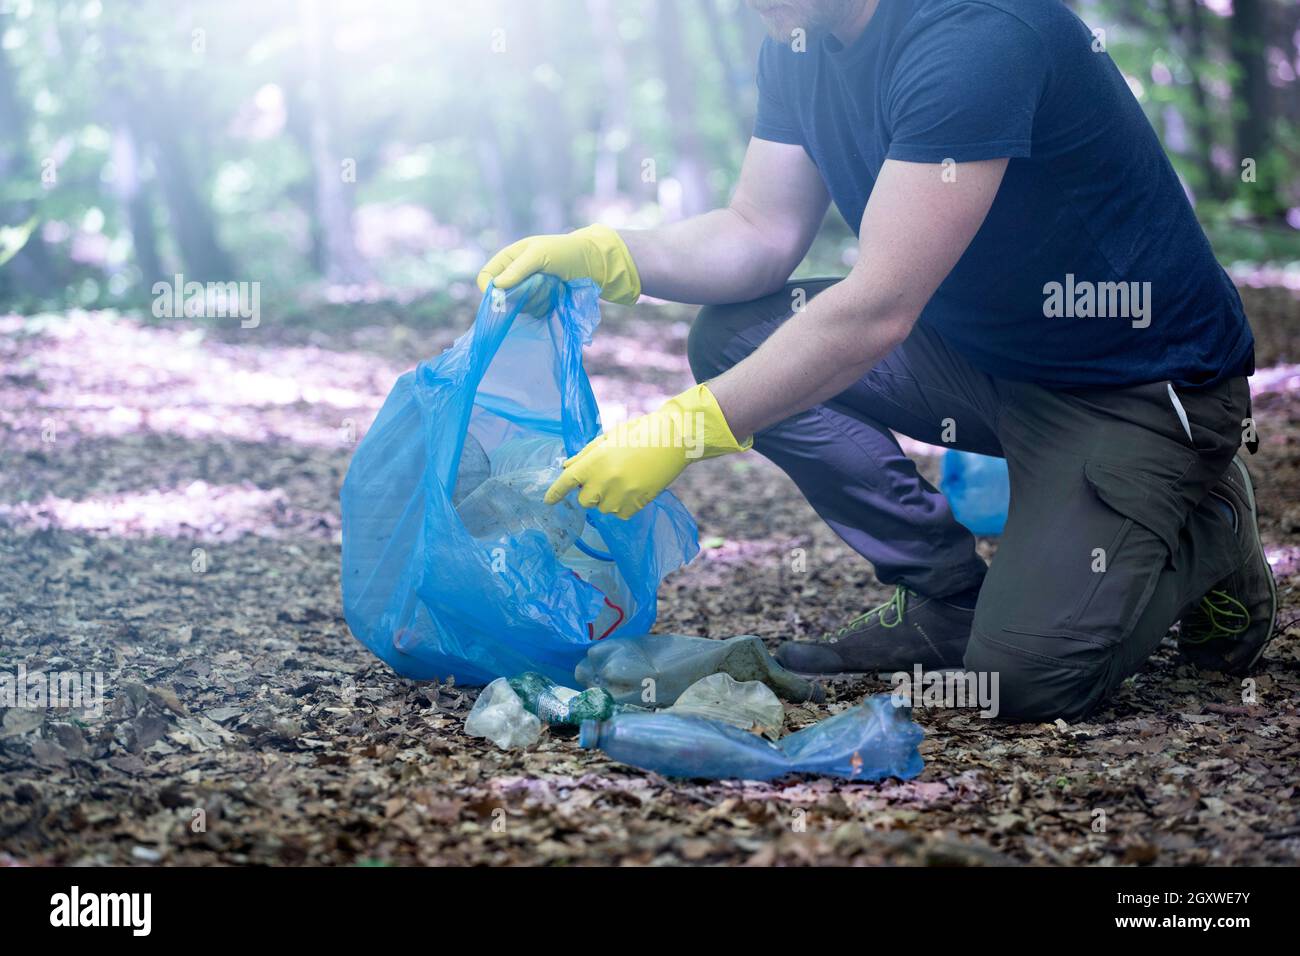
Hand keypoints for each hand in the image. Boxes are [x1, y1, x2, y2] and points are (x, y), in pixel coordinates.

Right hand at [476, 224, 640, 304]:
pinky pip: (533, 312)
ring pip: (519, 306)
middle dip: (521, 293)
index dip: (490, 289)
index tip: (501, 295)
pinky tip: (556, 295)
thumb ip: (518, 269)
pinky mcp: (540, 303)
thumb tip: (497, 286)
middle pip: (502, 296)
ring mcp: (528, 291)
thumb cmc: (565, 252)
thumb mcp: (539, 254)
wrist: (592, 263)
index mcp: (509, 258)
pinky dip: (543, 306)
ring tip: (552, 285)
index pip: (487, 277)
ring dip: (535, 299)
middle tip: (540, 283)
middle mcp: (515, 276)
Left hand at [543, 384, 750, 518]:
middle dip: (589, 493)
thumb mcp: (608, 438)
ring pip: (603, 509)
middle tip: (602, 478)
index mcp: (594, 462)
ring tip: (622, 481)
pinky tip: (632, 490)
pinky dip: (622, 505)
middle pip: (584, 501)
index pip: (566, 482)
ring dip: (607, 499)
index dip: (555, 493)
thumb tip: (566, 466)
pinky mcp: (637, 503)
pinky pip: (620, 513)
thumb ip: (585, 455)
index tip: (548, 501)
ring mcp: (621, 494)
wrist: (673, 440)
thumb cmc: (639, 433)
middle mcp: (604, 481)